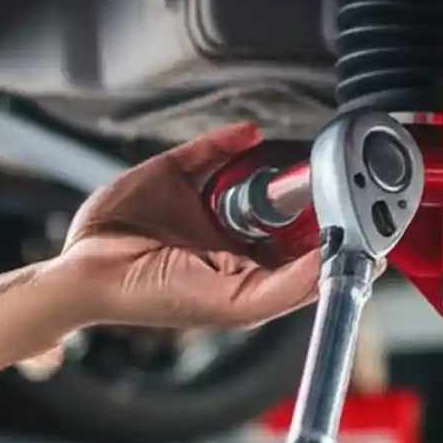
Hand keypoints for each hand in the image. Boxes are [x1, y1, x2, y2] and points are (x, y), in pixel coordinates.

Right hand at [58, 123, 318, 329]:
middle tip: (335, 178)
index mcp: (250, 271)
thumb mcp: (233, 305)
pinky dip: (232, 139)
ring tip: (301, 156)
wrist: (86, 274)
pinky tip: (248, 137)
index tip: (355, 216)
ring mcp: (204, 204)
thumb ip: (285, 289)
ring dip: (276, 164)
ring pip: (253, 174)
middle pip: (284, 207)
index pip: (304, 250)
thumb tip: (330, 264)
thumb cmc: (151, 298)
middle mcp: (231, 238)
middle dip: (311, 193)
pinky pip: (212, 149)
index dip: (331, 234)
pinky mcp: (177, 175)